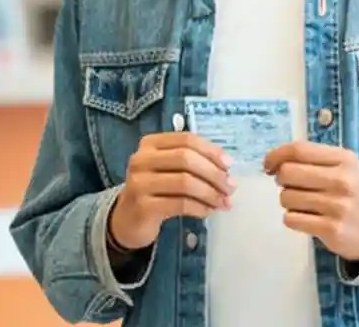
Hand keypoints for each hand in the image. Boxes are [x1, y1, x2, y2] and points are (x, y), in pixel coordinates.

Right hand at [108, 133, 235, 250]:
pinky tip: (209, 211)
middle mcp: (141, 159)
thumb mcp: (168, 170)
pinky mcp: (143, 206)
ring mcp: (140, 182)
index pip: (186, 139)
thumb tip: (226, 169)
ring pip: (185, 182)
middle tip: (230, 187)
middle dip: (213, 173)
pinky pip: (180, 203)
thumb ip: (192, 163)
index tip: (229, 165)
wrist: (128, 219)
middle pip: (186, 158)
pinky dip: (200, 207)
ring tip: (224, 202)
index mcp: (150, 143)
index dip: (211, 151)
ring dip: (210, 193)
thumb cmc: (155, 190)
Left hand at [263, 142, 358, 261]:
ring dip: (288, 202)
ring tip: (304, 205)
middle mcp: (343, 180)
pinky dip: (292, 219)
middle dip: (281, 180)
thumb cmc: (347, 193)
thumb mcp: (340, 168)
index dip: (276, 156)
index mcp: (345, 159)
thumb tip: (272, 163)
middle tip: (291, 187)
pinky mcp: (332, 229)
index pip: (299, 150)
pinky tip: (307, 219)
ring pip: (286, 197)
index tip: (269, 166)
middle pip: (288, 172)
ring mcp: (339, 206)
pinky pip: (291, 219)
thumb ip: (310, 159)